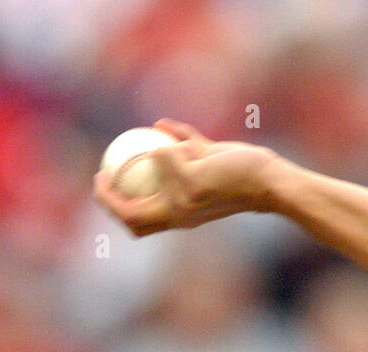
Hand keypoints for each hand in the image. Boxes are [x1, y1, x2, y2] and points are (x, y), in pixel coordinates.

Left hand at [93, 119, 282, 236]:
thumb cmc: (231, 182)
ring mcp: (194, 187)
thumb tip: (154, 148)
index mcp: (173, 213)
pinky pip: (184, 153)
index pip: (130, 214)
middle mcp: (180, 205)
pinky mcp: (207, 169)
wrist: (267, 179)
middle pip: (141, 206)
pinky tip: (162, 123)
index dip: (109, 200)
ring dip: (146, 162)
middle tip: (108, 172)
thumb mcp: (194, 175)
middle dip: (120, 195)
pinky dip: (173, 139)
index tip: (100, 179)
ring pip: (161, 177)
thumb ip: (169, 163)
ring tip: (131, 143)